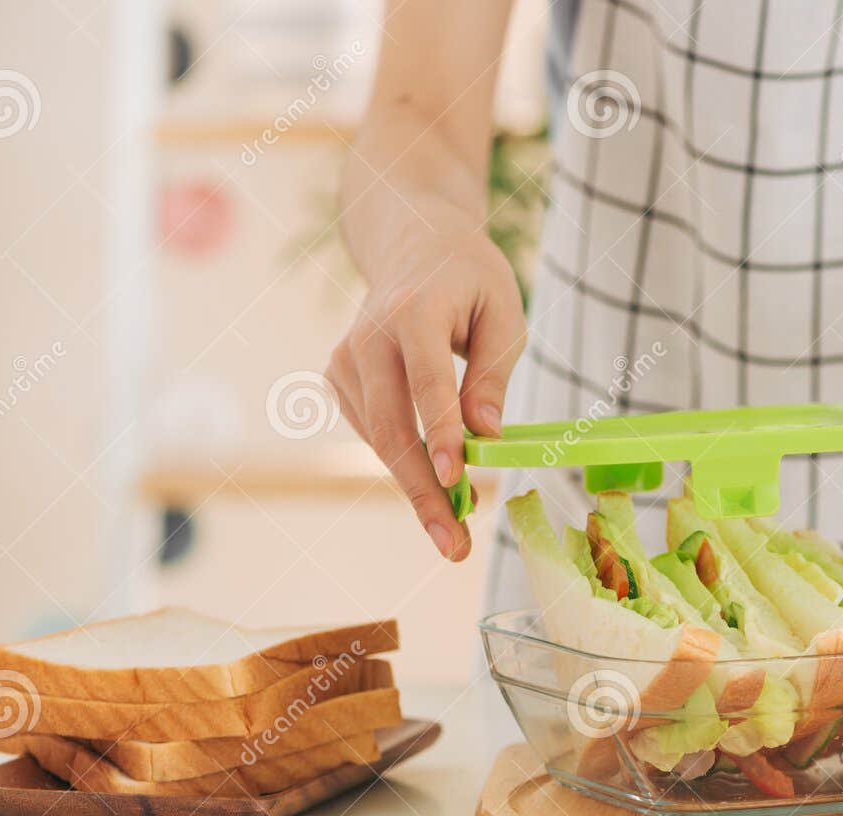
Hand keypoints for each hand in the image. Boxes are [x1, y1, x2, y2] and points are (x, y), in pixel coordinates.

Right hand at [325, 223, 525, 558]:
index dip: (441, 433)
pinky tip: (434, 489)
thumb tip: (486, 436)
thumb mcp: (505, 314)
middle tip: (453, 544)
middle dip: (423, 491)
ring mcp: (346, 359)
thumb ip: (493, 375)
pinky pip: (373, 434)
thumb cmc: (470, 280)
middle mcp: (369, 337)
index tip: (456, 480)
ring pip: (379, 440)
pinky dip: (403, 466)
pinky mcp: (338, 378)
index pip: (429, 381)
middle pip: (392, 426)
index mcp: (416, 312)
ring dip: (415, 491)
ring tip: (452, 535)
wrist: (412, 244)